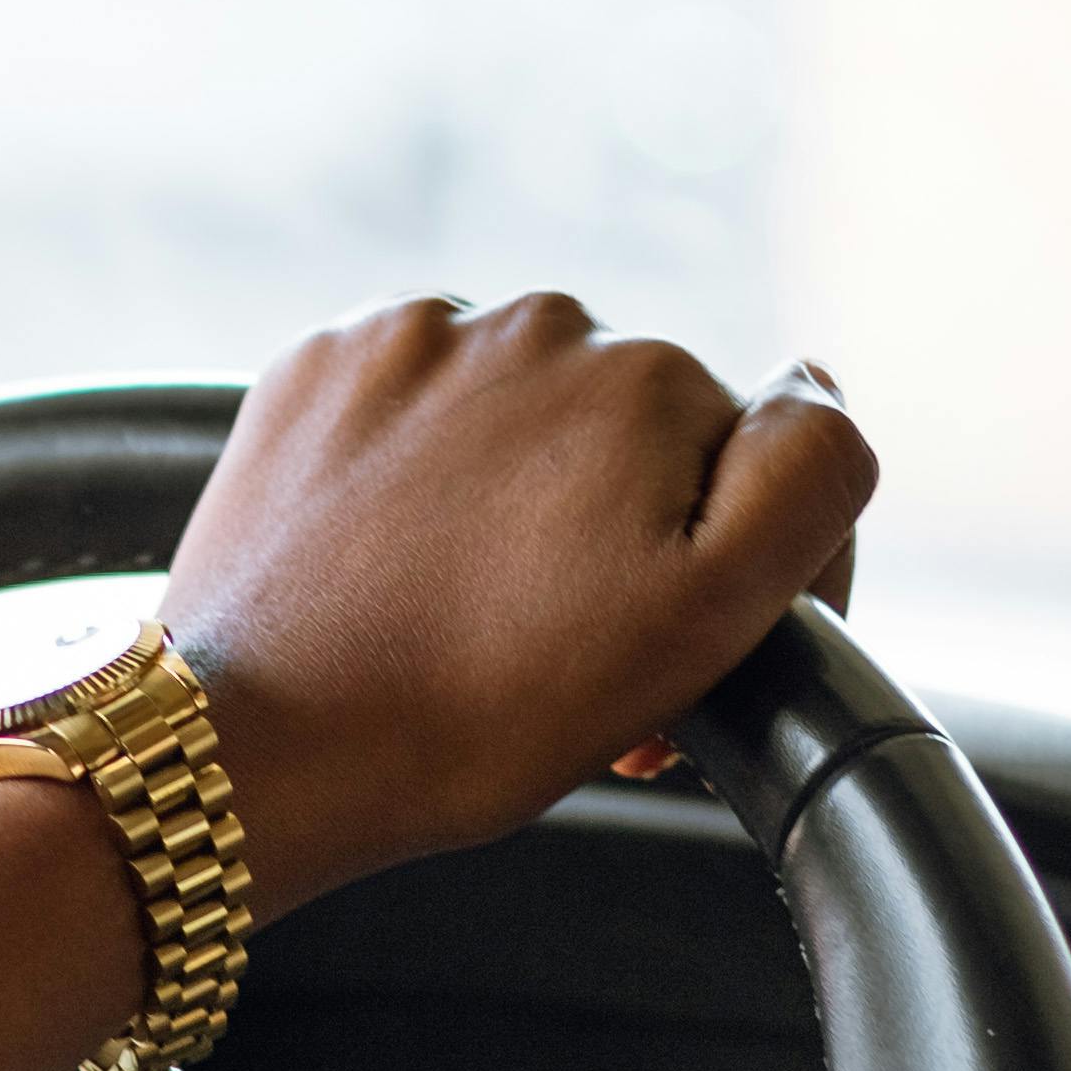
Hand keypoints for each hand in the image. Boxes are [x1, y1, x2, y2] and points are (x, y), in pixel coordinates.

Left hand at [160, 294, 874, 923]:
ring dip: (527, 503)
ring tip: (470, 619)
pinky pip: (416, 407)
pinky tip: (398, 566)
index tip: (668, 677)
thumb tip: (812, 377)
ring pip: (525, 420)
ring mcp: (415, 337)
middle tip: (563, 666)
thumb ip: (805, 478)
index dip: (736, 584)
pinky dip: (423, 476)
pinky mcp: (320, 367)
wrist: (259, 746)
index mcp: (649, 376)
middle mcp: (538, 324)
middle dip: (625, 540)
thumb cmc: (479, 714)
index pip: (756, 463)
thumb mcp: (702, 620)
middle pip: (633, 438)